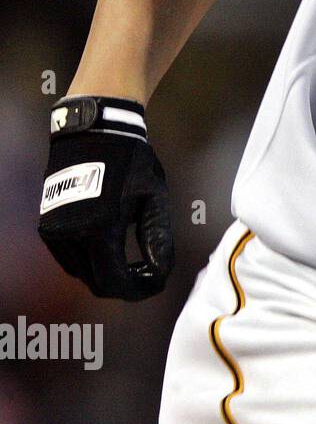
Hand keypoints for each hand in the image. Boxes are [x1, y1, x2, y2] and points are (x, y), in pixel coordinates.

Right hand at [37, 95, 174, 299]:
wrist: (93, 132)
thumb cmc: (130, 162)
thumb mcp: (154, 199)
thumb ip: (157, 239)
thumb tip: (160, 273)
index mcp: (99, 228)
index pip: (115, 281)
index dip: (138, 290)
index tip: (156, 284)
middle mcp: (70, 234)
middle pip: (95, 282)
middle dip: (123, 286)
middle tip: (148, 277)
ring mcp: (53, 230)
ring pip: (80, 272)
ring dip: (105, 274)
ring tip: (133, 265)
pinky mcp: (46, 225)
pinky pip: (68, 257)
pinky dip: (89, 262)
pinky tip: (111, 253)